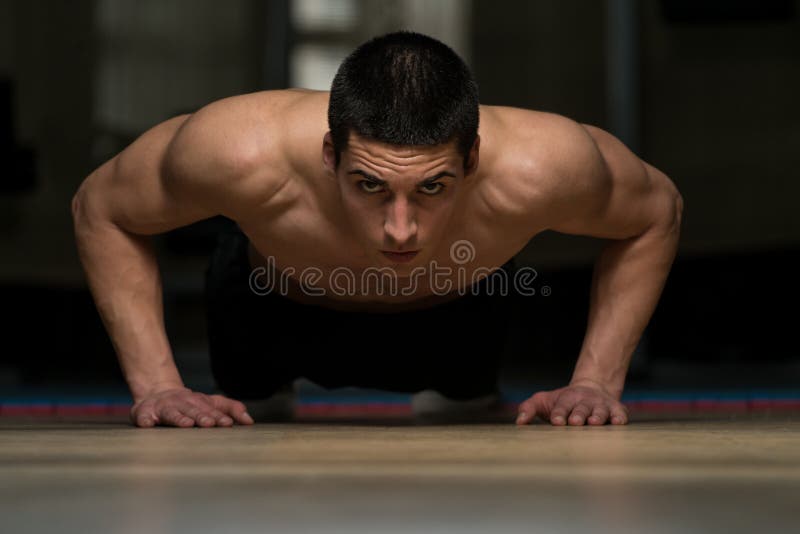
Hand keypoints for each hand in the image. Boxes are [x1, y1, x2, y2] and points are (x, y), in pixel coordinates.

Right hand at [130, 387, 254, 427]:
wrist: (157, 392)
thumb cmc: (189, 403)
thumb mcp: (211, 402)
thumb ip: (230, 408)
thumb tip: (249, 420)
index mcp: (198, 402)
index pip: (210, 410)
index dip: (219, 416)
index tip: (227, 424)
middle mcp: (182, 403)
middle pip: (193, 410)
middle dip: (201, 417)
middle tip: (209, 424)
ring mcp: (163, 408)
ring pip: (172, 413)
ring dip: (178, 418)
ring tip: (185, 424)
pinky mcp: (144, 413)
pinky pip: (143, 417)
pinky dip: (144, 420)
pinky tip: (147, 424)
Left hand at [515, 380, 628, 425]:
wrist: (591, 389)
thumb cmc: (563, 401)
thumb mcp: (544, 401)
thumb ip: (529, 408)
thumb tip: (519, 423)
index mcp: (566, 399)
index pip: (561, 406)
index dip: (559, 413)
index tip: (556, 421)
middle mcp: (584, 401)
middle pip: (581, 409)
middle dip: (578, 415)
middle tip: (575, 422)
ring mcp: (601, 406)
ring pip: (600, 411)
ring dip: (597, 417)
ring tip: (594, 423)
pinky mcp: (616, 410)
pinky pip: (619, 414)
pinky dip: (619, 418)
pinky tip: (618, 422)